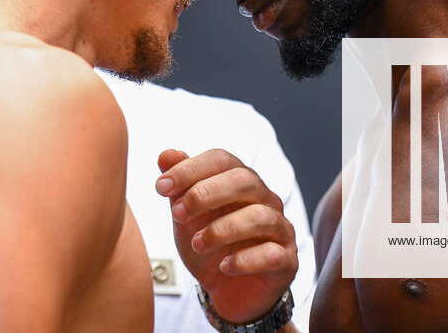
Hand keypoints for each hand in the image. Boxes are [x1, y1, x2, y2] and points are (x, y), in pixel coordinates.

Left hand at [156, 149, 297, 323]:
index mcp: (241, 182)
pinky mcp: (286, 260)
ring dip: (221, 229)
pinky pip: (272, 253)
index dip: (191, 169)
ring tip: (197, 244)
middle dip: (206, 194)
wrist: (227, 291)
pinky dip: (244, 260)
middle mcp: (265, 199)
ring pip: (259, 216)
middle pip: (244, 180)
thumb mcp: (187, 217)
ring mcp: (280, 229)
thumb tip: (165, 155)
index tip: (160, 187)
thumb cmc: (209, 246)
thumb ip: (179, 187)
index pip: (222, 159)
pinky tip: (224, 266)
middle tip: (177, 214)